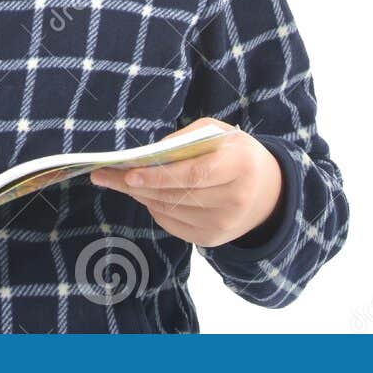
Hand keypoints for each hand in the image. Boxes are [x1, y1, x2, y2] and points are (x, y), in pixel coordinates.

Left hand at [89, 117, 282, 248]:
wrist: (268, 192)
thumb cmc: (235, 153)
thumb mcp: (218, 133)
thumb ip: (185, 139)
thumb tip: (148, 155)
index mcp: (239, 165)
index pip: (193, 175)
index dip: (159, 176)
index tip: (129, 174)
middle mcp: (234, 199)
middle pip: (175, 195)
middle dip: (136, 185)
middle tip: (104, 174)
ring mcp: (223, 225)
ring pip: (169, 210)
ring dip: (141, 195)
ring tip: (119, 180)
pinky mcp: (212, 239)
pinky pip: (172, 224)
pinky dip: (154, 207)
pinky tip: (147, 194)